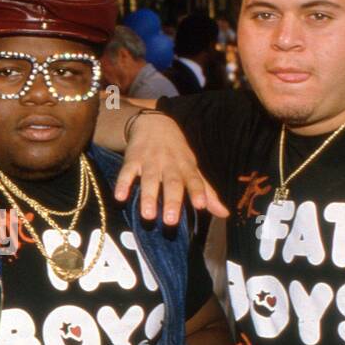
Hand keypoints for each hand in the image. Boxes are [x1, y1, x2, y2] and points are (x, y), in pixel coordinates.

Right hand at [116, 111, 227, 225]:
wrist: (155, 123)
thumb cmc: (177, 152)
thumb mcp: (193, 168)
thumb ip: (207, 192)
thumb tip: (224, 214)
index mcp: (186, 167)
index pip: (194, 180)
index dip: (198, 192)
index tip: (201, 205)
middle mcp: (169, 165)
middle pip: (172, 183)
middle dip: (172, 201)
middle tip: (171, 221)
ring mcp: (150, 161)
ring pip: (149, 180)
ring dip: (148, 197)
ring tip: (147, 215)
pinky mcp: (132, 160)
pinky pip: (126, 173)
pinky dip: (123, 184)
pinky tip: (120, 197)